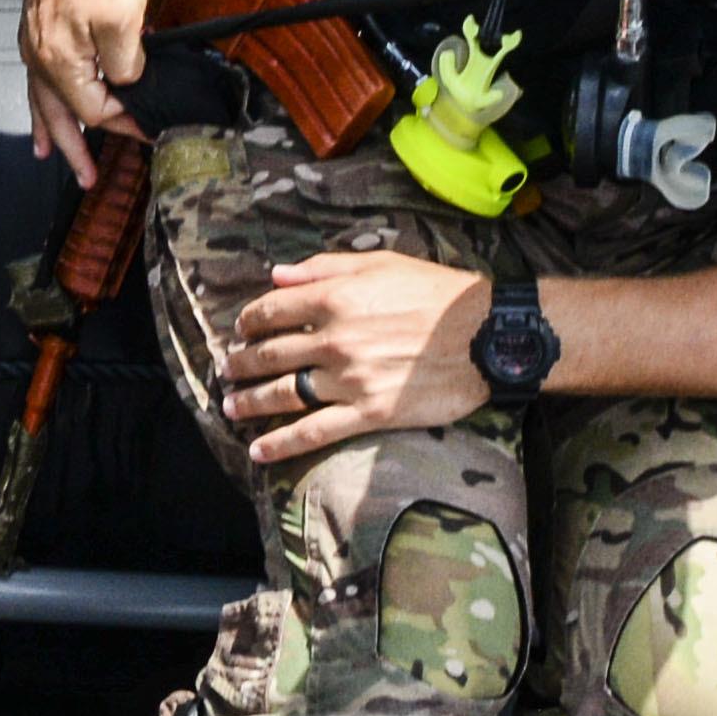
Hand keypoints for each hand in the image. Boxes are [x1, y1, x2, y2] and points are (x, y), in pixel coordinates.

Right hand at [17, 0, 155, 189]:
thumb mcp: (126, 21)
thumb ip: (127, 65)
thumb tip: (127, 84)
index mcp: (60, 63)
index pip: (94, 111)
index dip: (125, 124)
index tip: (150, 128)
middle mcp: (39, 55)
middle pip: (58, 115)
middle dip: (72, 149)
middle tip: (84, 178)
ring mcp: (35, 37)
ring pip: (42, 95)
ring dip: (50, 126)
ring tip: (48, 151)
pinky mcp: (39, 19)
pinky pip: (39, 70)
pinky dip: (44, 93)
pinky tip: (47, 93)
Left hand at [215, 251, 501, 470]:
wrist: (488, 335)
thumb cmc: (440, 293)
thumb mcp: (383, 264)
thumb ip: (325, 267)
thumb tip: (278, 274)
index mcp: (334, 299)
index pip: (271, 311)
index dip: (249, 322)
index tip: (241, 330)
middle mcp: (334, 340)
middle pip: (270, 355)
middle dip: (241, 364)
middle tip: (227, 370)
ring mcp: (349, 380)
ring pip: (283, 394)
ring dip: (250, 402)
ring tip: (230, 407)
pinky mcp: (369, 413)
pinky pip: (314, 432)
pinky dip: (281, 444)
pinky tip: (258, 451)